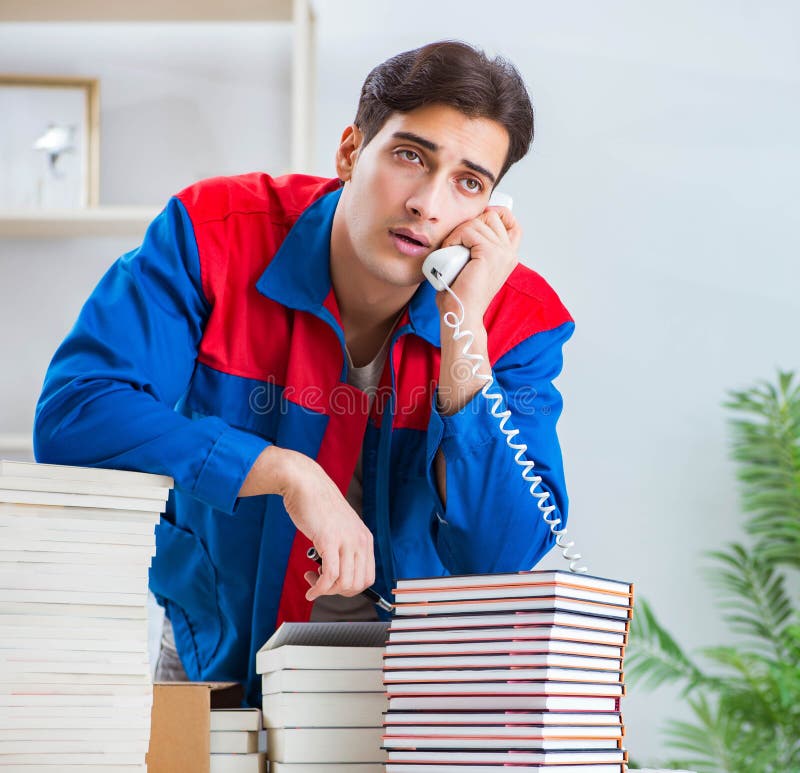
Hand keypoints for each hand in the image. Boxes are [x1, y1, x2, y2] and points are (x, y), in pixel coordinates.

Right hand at [273, 448, 374, 601]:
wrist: (306, 484)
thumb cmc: (318, 506)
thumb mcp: (340, 528)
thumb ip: (344, 547)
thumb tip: (338, 576)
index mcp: (365, 538)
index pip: (368, 578)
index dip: (350, 588)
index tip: (334, 585)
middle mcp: (360, 540)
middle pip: (358, 584)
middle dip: (337, 592)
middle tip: (321, 584)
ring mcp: (346, 540)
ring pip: (345, 583)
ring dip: (326, 591)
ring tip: (312, 581)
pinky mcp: (329, 539)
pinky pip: (330, 576)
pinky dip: (319, 589)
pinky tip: (310, 589)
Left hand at [436, 205, 520, 318]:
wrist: (461, 314)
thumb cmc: (460, 294)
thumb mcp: (472, 265)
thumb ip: (475, 247)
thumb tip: (465, 227)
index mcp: (508, 256)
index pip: (511, 222)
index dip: (495, 214)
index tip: (474, 224)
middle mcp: (509, 253)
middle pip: (492, 216)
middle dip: (469, 224)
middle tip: (456, 244)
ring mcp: (502, 253)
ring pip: (477, 223)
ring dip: (457, 234)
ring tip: (451, 252)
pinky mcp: (490, 253)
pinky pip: (468, 231)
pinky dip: (454, 238)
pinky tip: (449, 252)